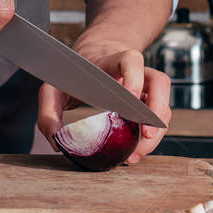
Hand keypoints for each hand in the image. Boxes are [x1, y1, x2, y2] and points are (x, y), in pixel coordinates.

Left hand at [37, 39, 171, 162]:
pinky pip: (158, 119)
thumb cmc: (76, 74)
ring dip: (156, 131)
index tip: (130, 96)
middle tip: (146, 135)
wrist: (94, 58)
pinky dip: (151, 138)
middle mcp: (136, 71)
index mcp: (112, 60)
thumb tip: (58, 142)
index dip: (134, 76)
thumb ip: (49, 112)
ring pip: (163, 105)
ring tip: (135, 155)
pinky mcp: (148, 103)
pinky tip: (135, 152)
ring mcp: (145, 87)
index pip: (131, 59)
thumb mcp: (54, 87)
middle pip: (159, 82)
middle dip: (156, 110)